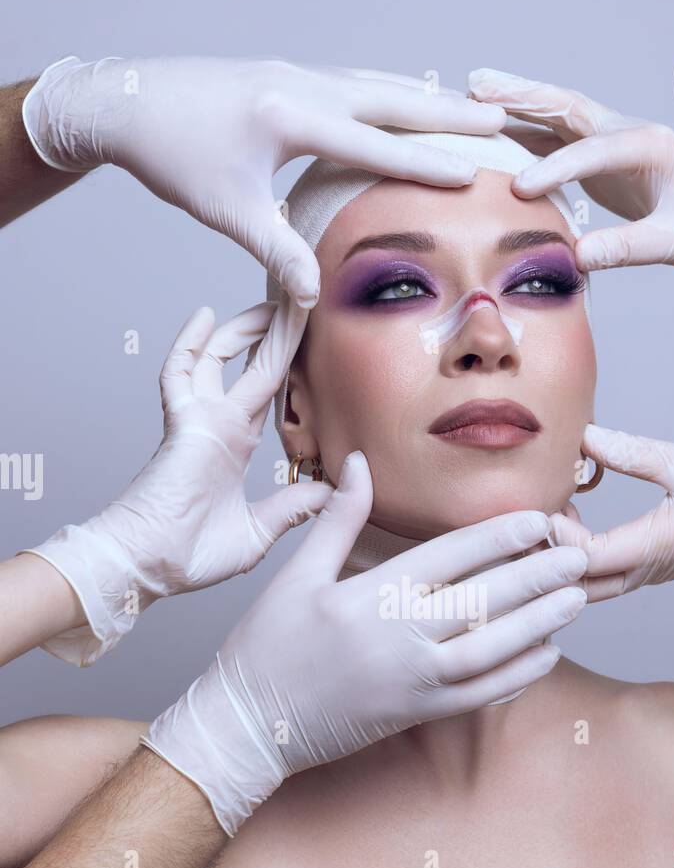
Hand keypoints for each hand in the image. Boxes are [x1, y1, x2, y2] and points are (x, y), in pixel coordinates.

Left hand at [22, 56, 505, 305]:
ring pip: (375, 82)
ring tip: (471, 110)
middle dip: (448, 113)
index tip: (473, 175)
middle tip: (501, 122)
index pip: (372, 144)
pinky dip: (388, 93)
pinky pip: (352, 81)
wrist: (124, 100)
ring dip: (423, 97)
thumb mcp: (224, 209)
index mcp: (286, 115)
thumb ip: (275, 250)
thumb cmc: (171, 155)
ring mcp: (293, 70)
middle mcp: (298, 82)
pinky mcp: (285, 72)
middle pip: (390, 97)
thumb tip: (315, 296)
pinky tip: (404, 103)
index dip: (424, 163)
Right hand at [23, 297, 330, 663]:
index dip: (288, 364)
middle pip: (254, 366)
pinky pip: (180, 374)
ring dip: (248, 329)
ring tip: (277, 300)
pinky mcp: (182, 425)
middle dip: (278, 334)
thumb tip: (331, 490)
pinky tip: (204, 315)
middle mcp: (221, 427)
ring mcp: (201, 422)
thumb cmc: (190, 555)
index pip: (269, 393)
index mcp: (236, 446)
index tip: (312, 340)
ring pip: (223, 359)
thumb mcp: (258, 531)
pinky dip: (190, 344)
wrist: (148, 568)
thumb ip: (292, 507)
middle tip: (303, 301)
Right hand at [142, 451, 588, 834]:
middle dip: (536, 577)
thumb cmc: (266, 647)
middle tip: (578, 556)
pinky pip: (478, 695)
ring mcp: (411, 682)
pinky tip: (545, 654)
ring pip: (491, 650)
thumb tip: (362, 463)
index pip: (448, 559)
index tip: (537, 521)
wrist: (246, 726)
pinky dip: (516, 675)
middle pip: (482, 601)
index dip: (498, 538)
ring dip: (538, 625)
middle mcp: (397, 640)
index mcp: (368, 598)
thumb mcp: (296, 577)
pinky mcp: (415, 715)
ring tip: (574, 600)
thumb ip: (337, 520)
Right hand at [466, 68, 673, 288]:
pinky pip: (557, 135)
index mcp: (650, 146)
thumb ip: (629, 248)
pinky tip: (492, 131)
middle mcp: (627, 131)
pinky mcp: (601, 153)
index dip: (557, 168)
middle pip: (567, 105)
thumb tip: (578, 257)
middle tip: (478, 85)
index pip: (594, 151)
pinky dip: (524, 128)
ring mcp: (612, 138)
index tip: (521, 188)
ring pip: (558, 112)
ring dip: (516, 102)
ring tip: (472, 90)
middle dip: (522, 96)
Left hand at [549, 424, 673, 597]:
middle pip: (573, 584)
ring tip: (540, 514)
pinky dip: (572, 555)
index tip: (544, 501)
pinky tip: (566, 517)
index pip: (584, 558)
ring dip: (555, 558)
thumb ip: (632, 453)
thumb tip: (584, 437)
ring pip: (582, 585)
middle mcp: (643, 569)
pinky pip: (598, 576)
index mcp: (653, 546)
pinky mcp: (644, 567)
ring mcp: (643, 573)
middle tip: (521, 517)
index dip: (554, 537)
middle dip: (541, 557)